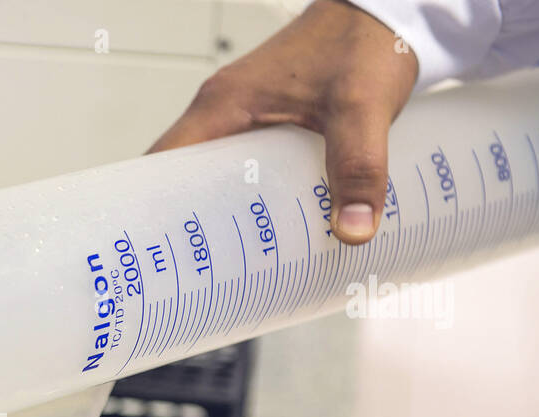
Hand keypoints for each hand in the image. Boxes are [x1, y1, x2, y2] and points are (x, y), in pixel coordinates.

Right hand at [150, 0, 418, 244]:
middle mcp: (222, 111)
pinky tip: (268, 226)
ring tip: (228, 260)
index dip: (152, 208)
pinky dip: (246, 197)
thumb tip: (353, 230)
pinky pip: (240, 167)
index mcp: (223, 105)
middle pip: (181, 177)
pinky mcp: (265, 121)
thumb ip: (360, 167)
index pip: (163, 163)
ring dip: (218, 212)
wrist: (386, 11)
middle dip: (186, 223)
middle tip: (197, 269)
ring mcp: (241, 116)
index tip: (156, 249)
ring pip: (212, 175)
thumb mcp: (363, 107)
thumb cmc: (362, 41)